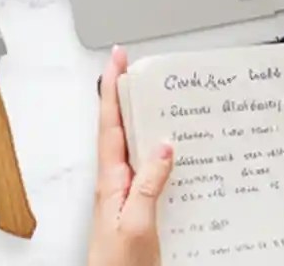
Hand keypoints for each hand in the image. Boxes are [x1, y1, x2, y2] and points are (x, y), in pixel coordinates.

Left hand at [88, 46, 174, 265]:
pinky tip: (173, 152)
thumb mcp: (137, 223)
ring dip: (144, 121)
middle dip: (127, 96)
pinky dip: (159, 153)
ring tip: (158, 98)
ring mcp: (126, 195)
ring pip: (135, 147)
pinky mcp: (138, 208)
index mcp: (111, 181)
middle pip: (120, 129)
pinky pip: (148, 170)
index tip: (116, 60)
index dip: (111, 90)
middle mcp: (116, 183)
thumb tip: (163, 147)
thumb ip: (148, 184)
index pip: (110, 124)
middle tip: (137, 68)